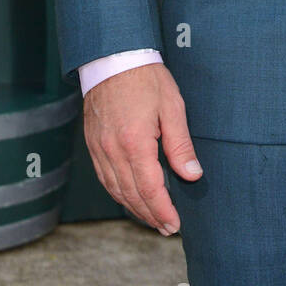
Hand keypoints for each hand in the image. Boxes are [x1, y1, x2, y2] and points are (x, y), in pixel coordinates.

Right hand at [83, 62, 202, 233]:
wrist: (112, 57)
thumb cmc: (145, 78)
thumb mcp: (172, 107)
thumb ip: (180, 145)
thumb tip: (192, 174)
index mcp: (135, 143)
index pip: (150, 189)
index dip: (163, 210)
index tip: (175, 224)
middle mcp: (112, 151)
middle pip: (131, 195)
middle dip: (151, 215)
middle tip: (167, 227)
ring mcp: (99, 149)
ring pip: (115, 190)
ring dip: (134, 208)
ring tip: (152, 218)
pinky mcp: (93, 144)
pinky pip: (104, 178)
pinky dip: (118, 193)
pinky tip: (129, 197)